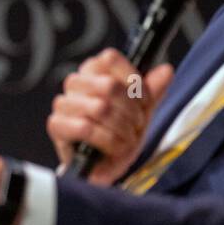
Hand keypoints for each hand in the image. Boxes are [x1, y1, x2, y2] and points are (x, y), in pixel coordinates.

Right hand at [46, 48, 173, 185]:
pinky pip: (85, 128)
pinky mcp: (56, 126)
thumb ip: (153, 90)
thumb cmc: (120, 132)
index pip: (110, 58)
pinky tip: (114, 148)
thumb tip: (166, 70)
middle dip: (131, 110)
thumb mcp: (142, 110)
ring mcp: (63, 104)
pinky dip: (107, 140)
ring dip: (122, 128)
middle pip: (109, 85)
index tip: (144, 101)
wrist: (105, 166)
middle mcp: (74, 83)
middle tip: (136, 125)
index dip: (133, 81)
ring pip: (100, 107)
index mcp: (93, 70)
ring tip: (127, 139)